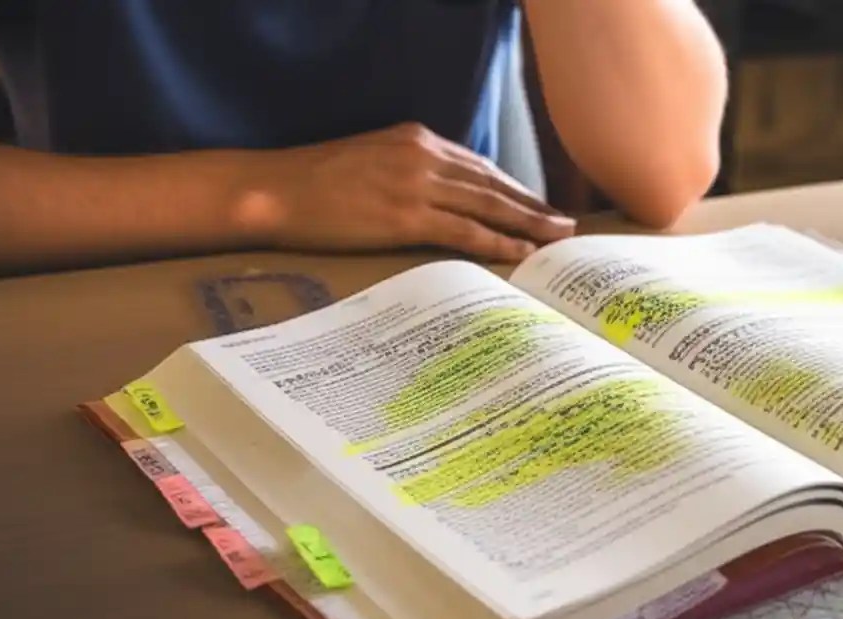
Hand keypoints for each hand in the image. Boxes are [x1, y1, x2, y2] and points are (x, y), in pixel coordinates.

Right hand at [242, 123, 575, 261]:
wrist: (275, 190)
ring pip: (490, 206)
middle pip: (495, 184)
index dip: (514, 188)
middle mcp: (425, 156)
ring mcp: (417, 185)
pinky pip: (466, 232)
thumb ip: (410, 171)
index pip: (480, 166)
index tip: (538, 204)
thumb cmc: (316, 182)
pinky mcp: (406, 216)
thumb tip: (440, 198)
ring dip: (529, 224)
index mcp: (418, 140)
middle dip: (534, 205)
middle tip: (566, 225)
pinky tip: (522, 253)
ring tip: (557, 240)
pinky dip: (499, 242)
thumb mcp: (371, 160)